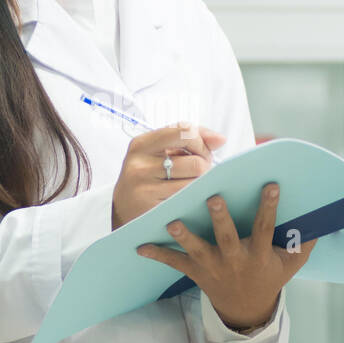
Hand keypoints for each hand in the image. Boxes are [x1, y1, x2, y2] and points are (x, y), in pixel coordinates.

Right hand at [111, 123, 226, 229]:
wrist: (122, 208)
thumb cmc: (148, 176)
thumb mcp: (159, 151)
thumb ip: (189, 138)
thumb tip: (220, 140)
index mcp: (141, 144)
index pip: (184, 132)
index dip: (201, 142)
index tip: (201, 151)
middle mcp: (140, 165)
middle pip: (196, 163)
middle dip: (204, 168)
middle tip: (198, 173)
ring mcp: (144, 189)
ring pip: (194, 184)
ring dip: (200, 185)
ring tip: (191, 184)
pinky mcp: (152, 210)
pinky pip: (187, 202)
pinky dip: (192, 199)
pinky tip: (185, 199)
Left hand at [135, 182, 316, 329]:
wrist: (246, 311)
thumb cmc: (270, 278)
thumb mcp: (291, 265)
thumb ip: (304, 243)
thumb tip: (320, 217)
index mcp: (258, 255)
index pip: (265, 228)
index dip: (269, 207)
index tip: (270, 185)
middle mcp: (234, 261)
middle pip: (226, 238)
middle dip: (220, 218)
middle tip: (213, 198)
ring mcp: (213, 267)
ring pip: (197, 250)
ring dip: (184, 236)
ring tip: (172, 222)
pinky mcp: (196, 272)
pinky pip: (174, 264)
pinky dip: (157, 255)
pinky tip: (139, 246)